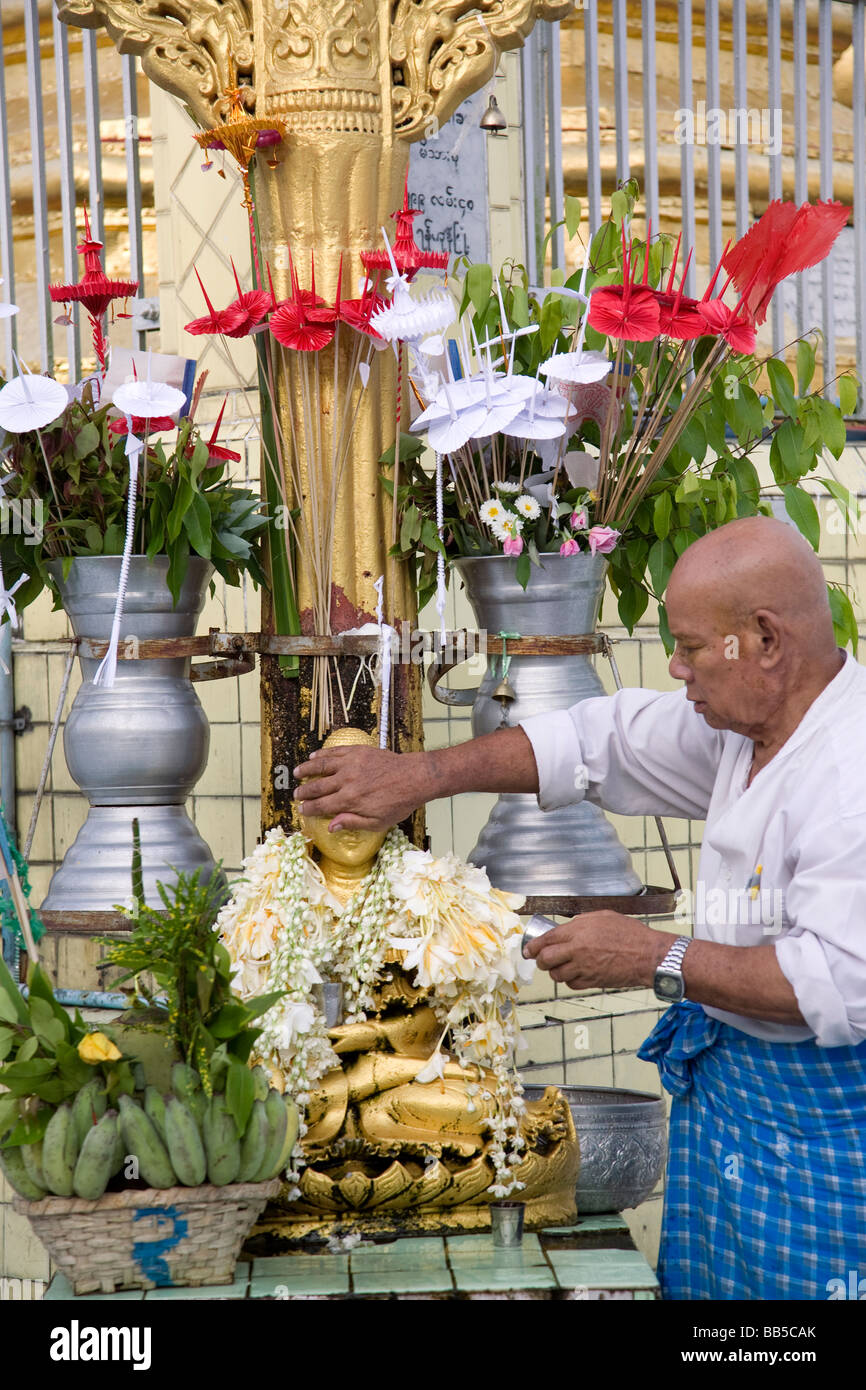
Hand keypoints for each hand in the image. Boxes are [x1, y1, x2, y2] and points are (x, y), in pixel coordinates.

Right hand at [293, 745, 428, 830]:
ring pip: (321, 766)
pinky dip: (322, 754)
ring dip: (307, 769)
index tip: (302, 809)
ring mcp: (351, 764)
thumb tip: (330, 826)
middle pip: (317, 787)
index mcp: (349, 801)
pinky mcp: (357, 751)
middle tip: (297, 794)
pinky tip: (314, 756)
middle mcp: (346, 781)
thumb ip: (352, 822)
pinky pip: (335, 751)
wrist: (415, 777)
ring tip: (297, 773)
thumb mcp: (377, 822)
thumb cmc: (399, 802)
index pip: (321, 806)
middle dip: (304, 792)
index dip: (309, 808)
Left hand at [525, 911, 671, 991]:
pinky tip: (575, 973)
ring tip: (560, 966)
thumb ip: (581, 922)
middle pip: (545, 960)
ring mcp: (584, 968)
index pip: (546, 940)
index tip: (529, 950)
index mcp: (578, 931)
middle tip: (541, 959)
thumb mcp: (603, 917)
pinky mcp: (592, 982)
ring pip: (557, 975)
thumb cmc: (631, 934)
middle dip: (540, 960)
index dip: (533, 946)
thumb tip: (568, 927)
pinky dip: (570, 980)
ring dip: (555, 971)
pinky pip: (572, 984)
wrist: (648, 955)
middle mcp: (577, 950)